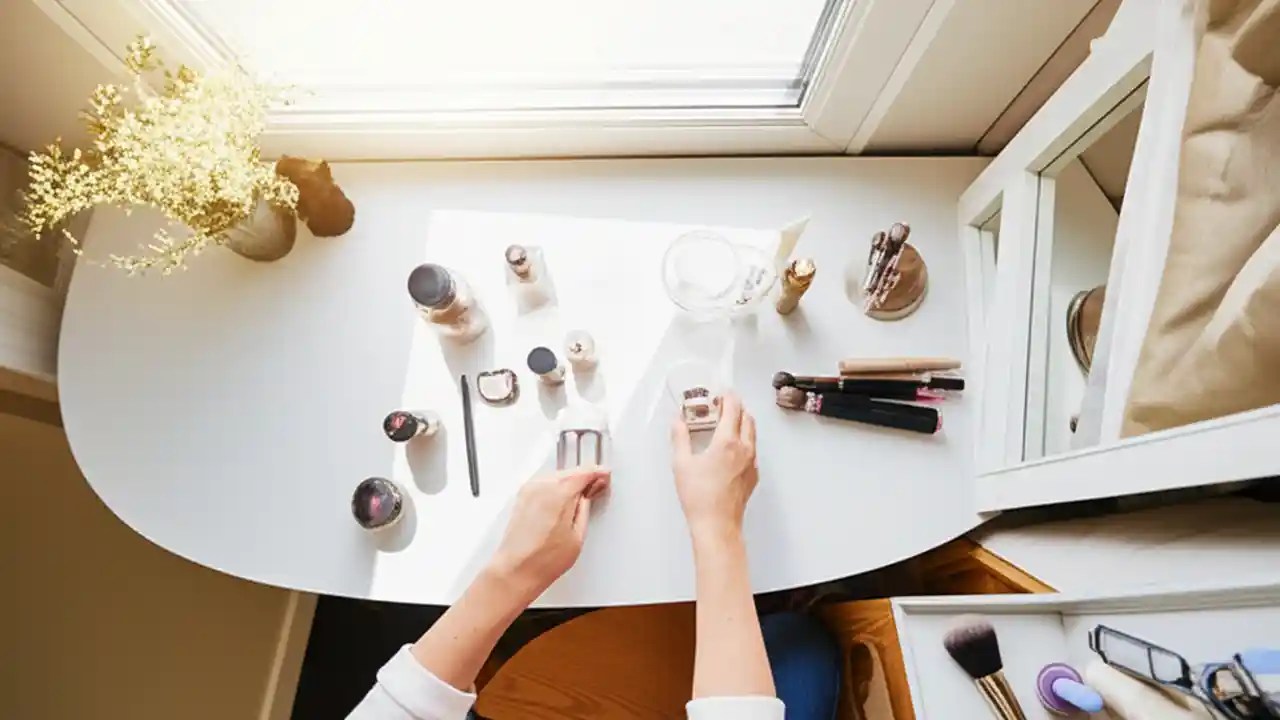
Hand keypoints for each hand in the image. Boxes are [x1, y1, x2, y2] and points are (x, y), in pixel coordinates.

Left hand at [488, 466, 609, 597]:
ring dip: (570, 481)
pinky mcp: (522, 497)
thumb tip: (588, 496)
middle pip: (570, 472)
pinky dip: (557, 486)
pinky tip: (564, 498)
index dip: (597, 472)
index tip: (605, 475)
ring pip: (556, 476)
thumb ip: (584, 509)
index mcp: (559, 494)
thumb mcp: (577, 536)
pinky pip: (544, 483)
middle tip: (597, 484)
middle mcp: (542, 487)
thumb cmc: (543, 560)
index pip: (584, 473)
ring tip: (582, 494)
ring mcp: (529, 491)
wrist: (516, 570)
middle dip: (585, 476)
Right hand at [671, 393, 758, 538]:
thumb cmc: (700, 498)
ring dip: (742, 423)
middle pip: (747, 417)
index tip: (721, 393)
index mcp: (727, 442)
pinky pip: (753, 450)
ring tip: (726, 424)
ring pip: (752, 433)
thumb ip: (680, 437)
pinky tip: (730, 449)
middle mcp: (744, 450)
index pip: (733, 408)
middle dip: (736, 407)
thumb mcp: (681, 464)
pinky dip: (744, 441)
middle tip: (722, 406)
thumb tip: (678, 422)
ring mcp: (751, 463)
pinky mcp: (753, 476)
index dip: (728, 397)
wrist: (717, 525)